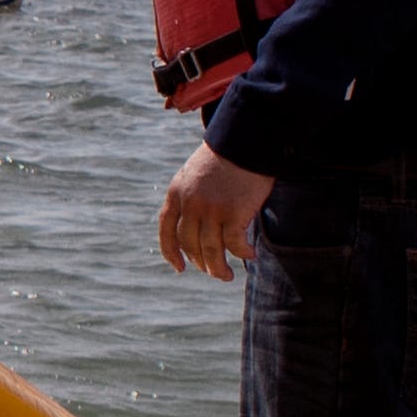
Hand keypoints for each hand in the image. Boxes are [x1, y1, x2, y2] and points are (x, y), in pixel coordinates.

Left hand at [156, 143, 274, 278]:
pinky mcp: (234, 213)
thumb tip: (196, 231)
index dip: (171, 252)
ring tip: (226, 276)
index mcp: (176, 194)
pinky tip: (250, 255)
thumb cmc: (225, 157)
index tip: (179, 267)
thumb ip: (190, 199)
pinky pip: (234, 244)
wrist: (245, 141)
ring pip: (210, 251)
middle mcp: (190, 204)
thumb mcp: (195, 175)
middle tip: (213, 272)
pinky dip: (242, 253)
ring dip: (218, 268)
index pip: (166, 231)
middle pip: (190, 245)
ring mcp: (211, 210)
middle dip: (201, 263)